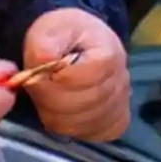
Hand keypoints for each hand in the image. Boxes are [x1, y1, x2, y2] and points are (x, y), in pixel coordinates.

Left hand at [22, 7, 130, 141]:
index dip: (51, 78)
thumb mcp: (50, 28)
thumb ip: (44, 42)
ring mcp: (121, 104)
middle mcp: (121, 81)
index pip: (75, 80)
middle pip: (78, 105)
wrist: (83, 42)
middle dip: (49, 97)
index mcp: (108, 52)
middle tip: (38, 83)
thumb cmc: (66, 33)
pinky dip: (69, 126)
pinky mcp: (117, 121)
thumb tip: (42, 60)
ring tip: (49, 93)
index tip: (39, 69)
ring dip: (55, 112)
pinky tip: (63, 108)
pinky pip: (89, 133)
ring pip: (80, 123)